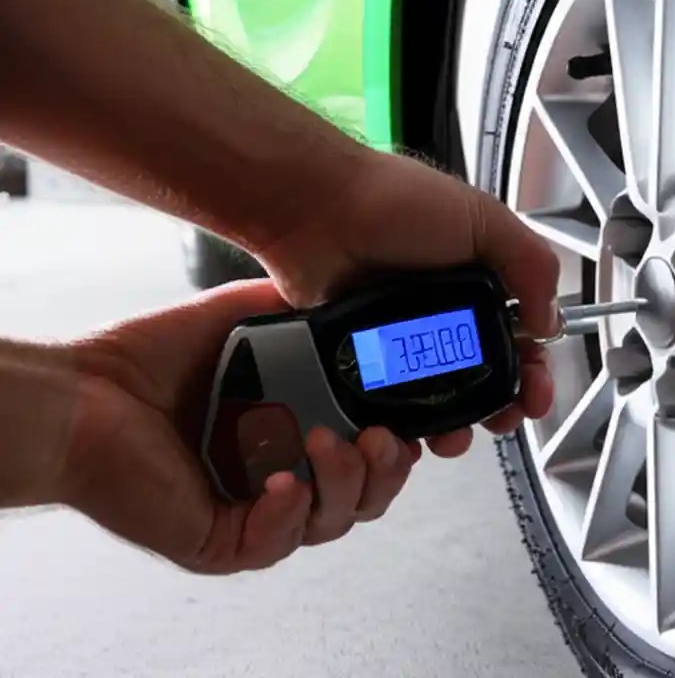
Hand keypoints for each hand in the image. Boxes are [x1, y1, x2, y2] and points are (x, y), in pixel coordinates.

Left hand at [63, 280, 444, 573]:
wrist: (83, 393)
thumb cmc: (151, 361)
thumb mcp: (246, 319)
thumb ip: (304, 313)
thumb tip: (360, 297)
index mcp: (293, 433)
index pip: (368, 452)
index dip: (402, 444)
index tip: (423, 424)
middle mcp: (279, 475)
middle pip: (365, 496)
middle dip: (387, 471)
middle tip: (382, 438)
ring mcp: (252, 513)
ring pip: (332, 522)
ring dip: (345, 485)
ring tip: (327, 444)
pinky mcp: (219, 541)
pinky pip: (275, 544)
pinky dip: (288, 515)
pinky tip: (281, 481)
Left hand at [256, 150, 560, 443]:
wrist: (317, 211)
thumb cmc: (395, 203)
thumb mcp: (485, 220)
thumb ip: (531, 264)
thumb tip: (549, 320)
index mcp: (478, 285)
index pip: (519, 341)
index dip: (533, 371)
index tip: (536, 392)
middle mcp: (443, 315)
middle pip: (484, 380)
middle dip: (502, 408)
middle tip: (504, 418)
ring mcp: (403, 340)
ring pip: (439, 401)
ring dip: (455, 426)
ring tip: (454, 435)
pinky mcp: (363, 359)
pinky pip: (389, 404)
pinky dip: (403, 424)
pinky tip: (412, 432)